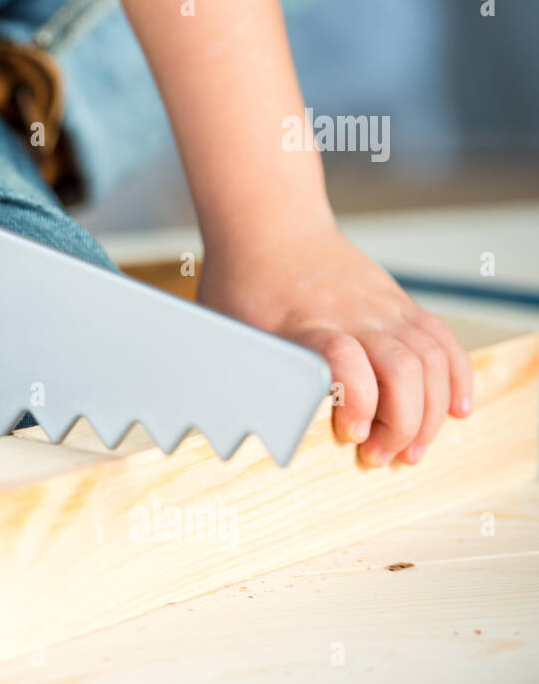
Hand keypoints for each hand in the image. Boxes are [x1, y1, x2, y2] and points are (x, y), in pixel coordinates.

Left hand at [197, 219, 472, 464]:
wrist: (271, 226)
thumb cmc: (242, 283)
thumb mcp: (227, 329)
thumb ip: (238, 374)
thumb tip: (228, 426)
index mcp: (305, 323)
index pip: (344, 358)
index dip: (355, 400)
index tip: (349, 433)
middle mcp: (353, 315)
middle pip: (401, 369)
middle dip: (401, 424)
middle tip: (378, 457)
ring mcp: (383, 307)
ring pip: (430, 361)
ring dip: (429, 413)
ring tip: (411, 449)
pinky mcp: (400, 303)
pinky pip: (442, 341)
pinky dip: (456, 378)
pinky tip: (455, 410)